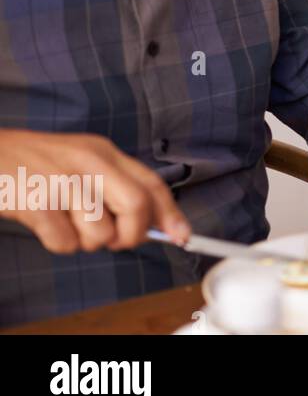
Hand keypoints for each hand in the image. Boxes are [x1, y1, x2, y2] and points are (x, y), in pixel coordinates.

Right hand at [0, 128, 189, 253]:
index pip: (151, 183)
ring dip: (87, 241)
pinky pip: (65, 243)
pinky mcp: (37, 202)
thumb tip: (154, 223)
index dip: (171, 214)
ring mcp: (63, 181)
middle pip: (136, 207)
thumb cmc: (36, 164)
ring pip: (101, 233)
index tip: (183, 236)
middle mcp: (89, 162)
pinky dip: (60, 244)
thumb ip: (116, 185)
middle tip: (115, 239)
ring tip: (68, 224)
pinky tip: (46, 225)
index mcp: (104, 152)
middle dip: (131, 235)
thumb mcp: (82, 160)